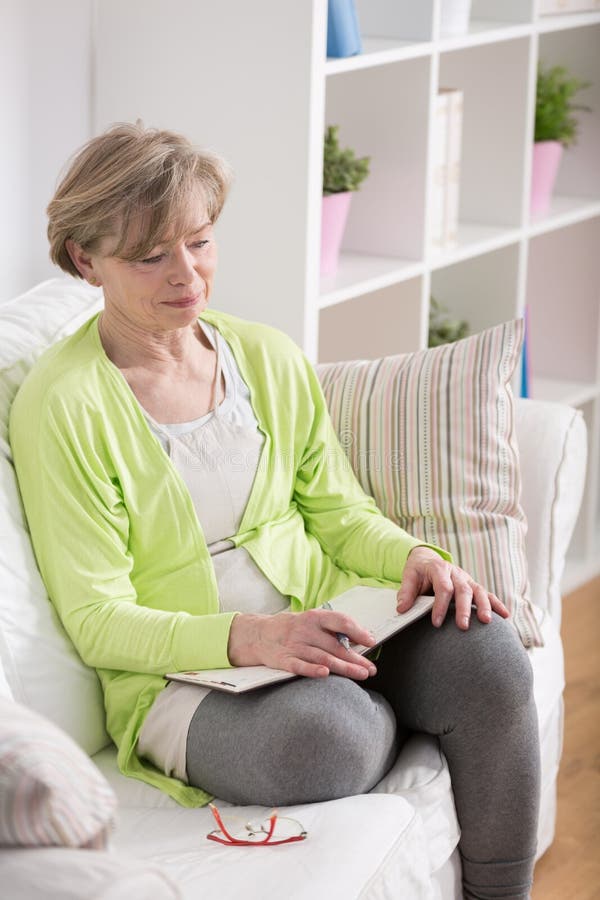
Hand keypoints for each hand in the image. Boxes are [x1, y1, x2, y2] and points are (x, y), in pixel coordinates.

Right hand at [227, 609, 377, 679]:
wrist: (258, 634)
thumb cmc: (292, 628)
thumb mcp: (311, 621)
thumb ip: (332, 629)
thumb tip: (360, 638)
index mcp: (314, 617)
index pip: (340, 621)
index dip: (357, 631)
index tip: (370, 641)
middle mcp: (305, 630)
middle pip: (335, 646)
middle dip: (355, 658)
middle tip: (370, 668)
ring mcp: (294, 645)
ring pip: (323, 658)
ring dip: (343, 667)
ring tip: (360, 674)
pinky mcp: (284, 660)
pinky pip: (300, 666)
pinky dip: (312, 670)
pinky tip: (325, 675)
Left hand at [397, 546, 509, 629]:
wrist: (426, 559)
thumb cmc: (418, 571)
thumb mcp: (408, 576)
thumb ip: (406, 592)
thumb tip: (402, 609)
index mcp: (439, 569)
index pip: (442, 588)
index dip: (440, 606)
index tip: (436, 623)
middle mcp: (455, 573)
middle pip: (463, 590)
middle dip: (464, 608)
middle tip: (463, 626)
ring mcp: (466, 579)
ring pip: (478, 591)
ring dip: (484, 606)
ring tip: (486, 621)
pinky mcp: (472, 585)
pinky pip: (486, 594)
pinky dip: (496, 604)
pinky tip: (505, 616)